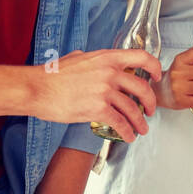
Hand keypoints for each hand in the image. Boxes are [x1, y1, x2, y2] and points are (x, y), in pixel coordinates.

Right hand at [33, 49, 162, 141]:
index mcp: (107, 58)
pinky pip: (119, 122)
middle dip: (150, 102)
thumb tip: (94, 59)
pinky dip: (127, 131)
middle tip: (150, 110)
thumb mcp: (76, 58)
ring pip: (133, 108)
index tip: (157, 77)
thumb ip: (92, 59)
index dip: (154, 67)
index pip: (141, 57)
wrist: (35, 88)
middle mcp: (110, 72)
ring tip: (142, 129)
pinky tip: (128, 136)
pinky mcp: (97, 108)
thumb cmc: (51, 75)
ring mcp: (104, 90)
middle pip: (142, 88)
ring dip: (140, 122)